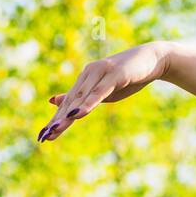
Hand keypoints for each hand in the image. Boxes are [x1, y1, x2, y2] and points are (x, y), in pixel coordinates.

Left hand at [36, 41, 173, 142]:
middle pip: (70, 102)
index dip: (55, 120)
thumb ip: (81, 98)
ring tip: (55, 129)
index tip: (43, 136)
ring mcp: (100, 73)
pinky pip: (99, 92)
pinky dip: (88, 103)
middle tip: (43, 137)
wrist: (152, 59)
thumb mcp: (102, 91)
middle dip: (57, 120)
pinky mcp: (114, 75)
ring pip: (81, 98)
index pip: (68, 104)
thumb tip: (55, 102)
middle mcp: (88, 74)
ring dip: (68, 115)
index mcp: (85, 80)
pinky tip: (78, 114)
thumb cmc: (127, 77)